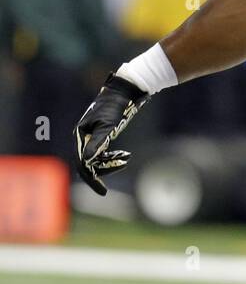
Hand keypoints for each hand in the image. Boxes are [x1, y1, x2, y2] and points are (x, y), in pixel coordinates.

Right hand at [74, 75, 147, 195]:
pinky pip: (103, 153)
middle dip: (102, 171)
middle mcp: (83, 137)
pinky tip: (125, 157)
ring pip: (96, 159)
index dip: (92, 178)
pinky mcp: (101, 135)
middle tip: (118, 173)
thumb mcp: (108, 126)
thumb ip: (97, 144)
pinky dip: (113, 158)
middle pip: (88, 163)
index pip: (82, 163)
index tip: (103, 192)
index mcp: (80, 135)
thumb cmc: (116, 107)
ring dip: (110, 163)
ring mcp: (91, 136)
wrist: (125, 91)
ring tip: (125, 159)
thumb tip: (87, 163)